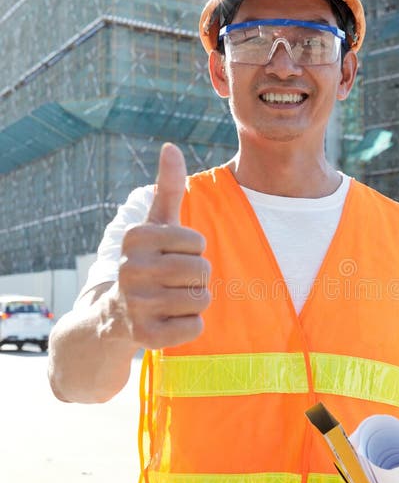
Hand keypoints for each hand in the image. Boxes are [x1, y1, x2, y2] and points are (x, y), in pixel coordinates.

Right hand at [115, 142, 210, 348]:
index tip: (170, 256)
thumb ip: (167, 187)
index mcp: (135, 238)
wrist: (113, 317)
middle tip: (174, 283)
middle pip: (202, 271)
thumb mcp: (155, 226)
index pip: (197, 242)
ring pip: (201, 299)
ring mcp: (136, 304)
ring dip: (194, 302)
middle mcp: (130, 269)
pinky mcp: (146, 336)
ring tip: (169, 301)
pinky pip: (195, 328)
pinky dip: (189, 327)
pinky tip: (167, 321)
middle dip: (197, 278)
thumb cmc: (147, 263)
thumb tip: (172, 146)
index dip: (192, 251)